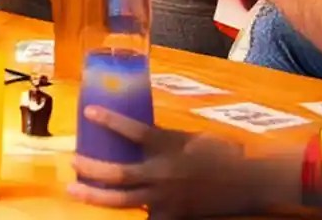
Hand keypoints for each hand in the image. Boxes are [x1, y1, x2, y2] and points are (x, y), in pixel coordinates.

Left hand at [69, 106, 256, 217]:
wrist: (248, 182)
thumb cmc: (221, 153)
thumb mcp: (193, 137)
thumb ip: (166, 137)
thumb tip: (140, 134)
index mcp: (168, 147)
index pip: (133, 130)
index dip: (109, 121)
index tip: (88, 112)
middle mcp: (162, 173)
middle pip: (118, 174)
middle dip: (91, 169)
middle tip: (73, 162)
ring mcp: (166, 198)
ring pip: (123, 200)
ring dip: (95, 196)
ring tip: (75, 190)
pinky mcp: (173, 216)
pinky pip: (146, 218)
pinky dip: (132, 216)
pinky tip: (115, 213)